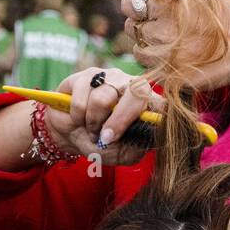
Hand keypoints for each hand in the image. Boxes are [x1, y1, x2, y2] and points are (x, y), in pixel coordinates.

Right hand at [41, 66, 164, 166]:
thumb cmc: (102, 144)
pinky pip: (81, 93)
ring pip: (103, 97)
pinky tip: (77, 118)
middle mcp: (130, 85)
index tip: (133, 134)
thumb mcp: (124, 153)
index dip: (149, 116)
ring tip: (91, 130)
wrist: (70, 137)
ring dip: (92, 121)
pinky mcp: (85, 76)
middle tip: (105, 139)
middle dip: (117, 121)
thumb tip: (148, 135)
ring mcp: (108, 77)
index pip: (159, 101)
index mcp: (146, 103)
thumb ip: (138, 146)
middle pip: (135, 92)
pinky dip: (76, 114)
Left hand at [120, 0, 229, 89]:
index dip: (139, 5)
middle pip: (132, 28)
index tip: (151, 9)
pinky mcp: (173, 77)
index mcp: (165, 3)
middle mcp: (160, 29)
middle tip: (164, 28)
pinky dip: (160, 66)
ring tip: (172, 45)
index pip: (131, 3)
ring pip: (139, 51)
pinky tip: (178, 60)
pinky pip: (152, 72)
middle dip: (143, 26)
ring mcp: (165, 55)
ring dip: (149, 48)